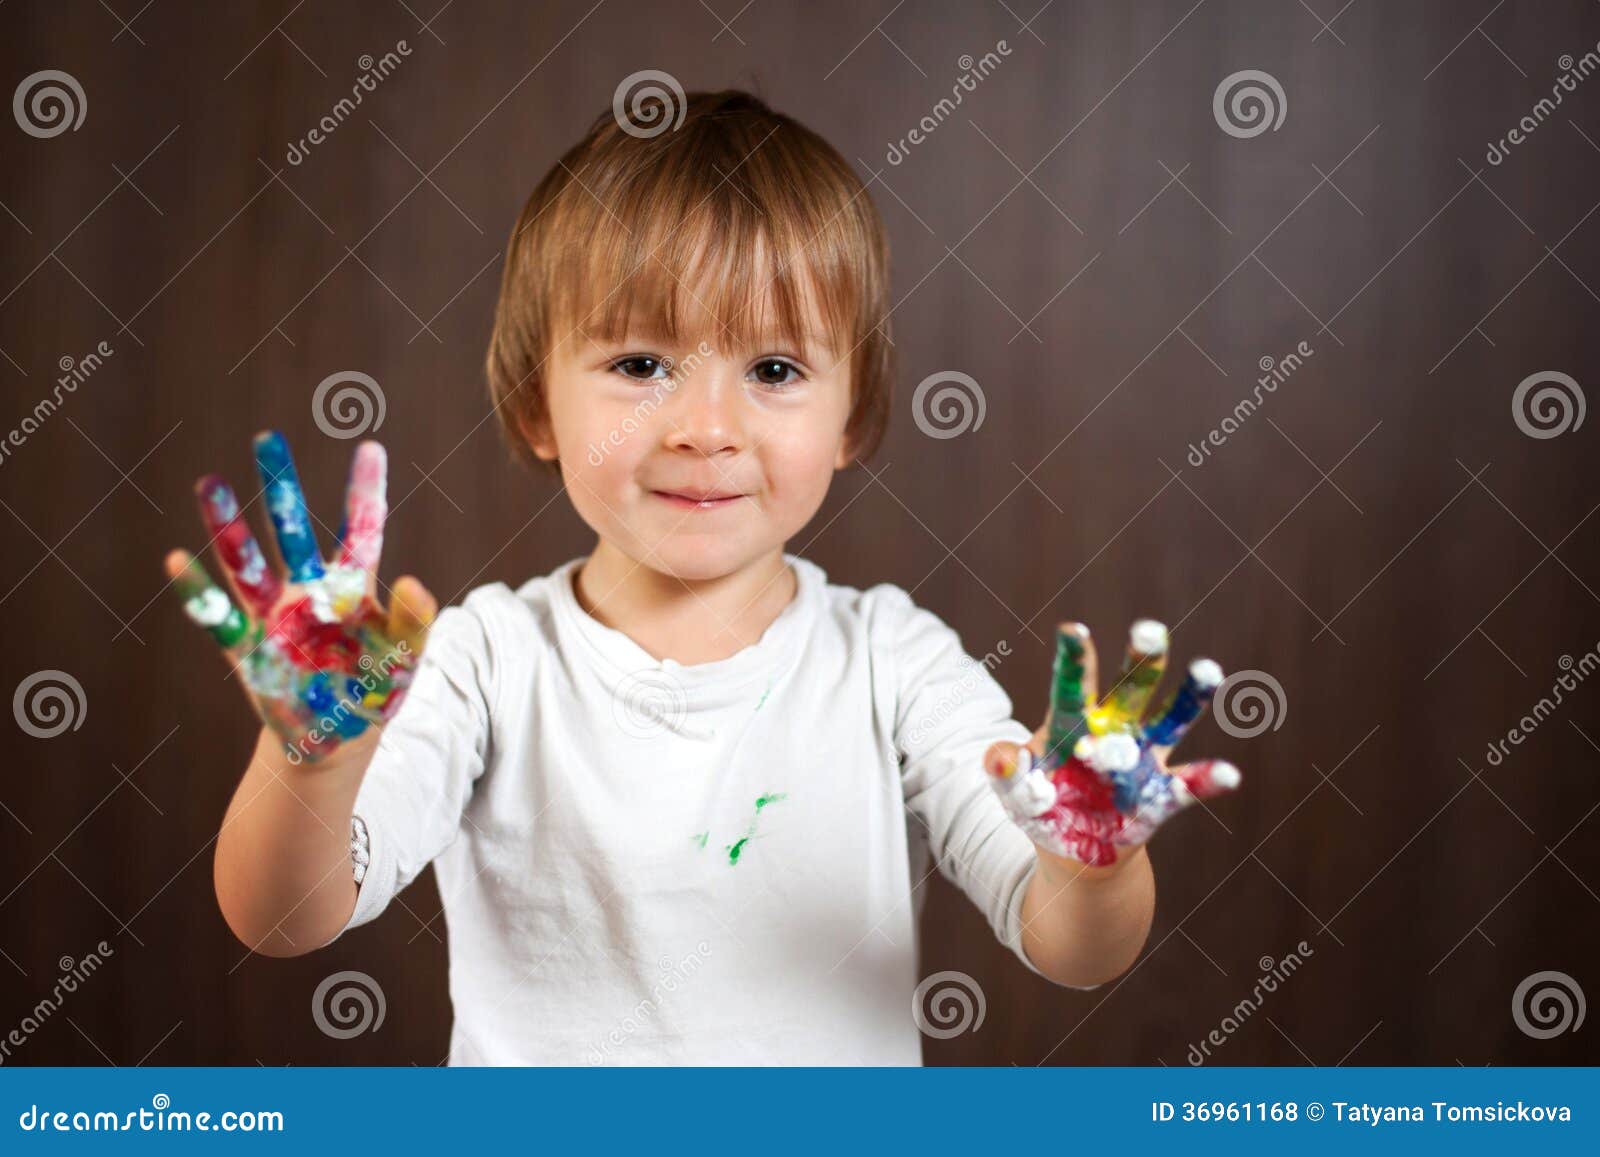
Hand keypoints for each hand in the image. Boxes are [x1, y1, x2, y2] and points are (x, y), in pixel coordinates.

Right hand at [163, 430, 435, 763]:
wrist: (337, 739)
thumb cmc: (376, 690)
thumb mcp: (404, 657)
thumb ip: (413, 622)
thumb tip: (415, 583)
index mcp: (353, 588)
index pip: (361, 530)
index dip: (365, 490)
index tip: (370, 445)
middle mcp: (309, 592)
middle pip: (293, 530)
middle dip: (280, 486)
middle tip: (267, 436)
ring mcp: (275, 618)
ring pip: (248, 564)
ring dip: (229, 527)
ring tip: (210, 483)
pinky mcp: (249, 650)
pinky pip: (218, 616)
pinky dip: (198, 592)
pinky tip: (178, 560)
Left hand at [983, 620, 1240, 867]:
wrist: (1073, 848)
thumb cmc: (1040, 805)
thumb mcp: (1016, 792)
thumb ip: (1007, 773)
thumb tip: (1000, 755)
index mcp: (1072, 721)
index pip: (1072, 685)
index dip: (1074, 659)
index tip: (1072, 630)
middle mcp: (1113, 728)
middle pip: (1130, 689)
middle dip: (1141, 661)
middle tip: (1150, 630)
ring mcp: (1142, 757)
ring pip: (1170, 719)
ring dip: (1189, 696)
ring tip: (1207, 671)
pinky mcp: (1161, 794)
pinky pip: (1188, 785)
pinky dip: (1207, 780)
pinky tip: (1227, 774)